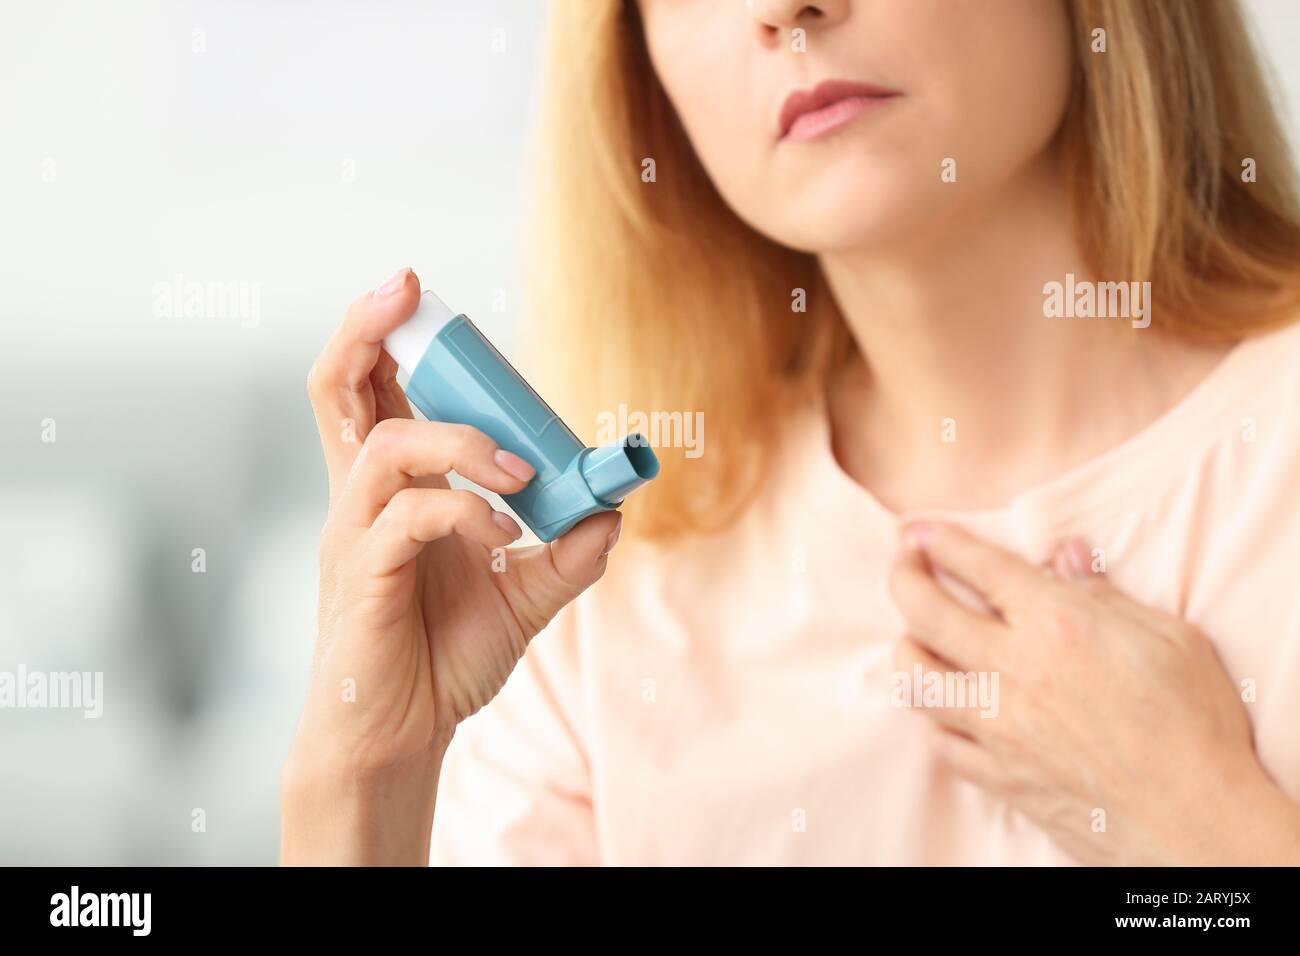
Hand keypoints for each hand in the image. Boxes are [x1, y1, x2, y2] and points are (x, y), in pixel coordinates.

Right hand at [281, 267, 621, 864]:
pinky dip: (461, 510)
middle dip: (366, 328)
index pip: (372, 393)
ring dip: (462, 442)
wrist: (401, 733)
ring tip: (520, 476)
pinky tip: (502, 535)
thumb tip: (613, 514)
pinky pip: (408, 515)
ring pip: (389, 444)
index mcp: (394, 490)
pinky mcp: (362, 573)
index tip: (418, 295)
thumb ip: (564, 555)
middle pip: (338, 388)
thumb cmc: (442, 659)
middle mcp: (363, 497)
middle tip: (408, 287)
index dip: (383, 338)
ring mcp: (356, 532)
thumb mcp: (522, 599)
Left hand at [888, 521, 1299, 864]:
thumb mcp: (1169, 638)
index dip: (939, 540)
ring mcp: (998, 726)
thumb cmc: (1195, 725)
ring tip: (914, 636)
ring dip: (907, 648)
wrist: (1195, 819)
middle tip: (904, 562)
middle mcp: (1014, 670)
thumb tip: (1066, 554)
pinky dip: (933, 718)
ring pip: (915, 677)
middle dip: (903, 576)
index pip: (978, 566)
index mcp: (1057, 625)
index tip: (916, 530)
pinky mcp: (998, 774)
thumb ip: (1105, 594)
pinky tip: (945, 707)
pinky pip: (940, 741)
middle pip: (925, 612)